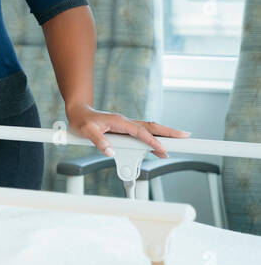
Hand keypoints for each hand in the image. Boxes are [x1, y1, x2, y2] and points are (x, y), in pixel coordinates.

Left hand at [65, 103, 189, 158]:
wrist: (77, 112)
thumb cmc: (81, 120)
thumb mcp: (86, 131)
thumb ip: (99, 141)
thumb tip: (111, 152)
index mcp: (119, 122)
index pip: (141, 133)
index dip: (153, 142)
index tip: (164, 149)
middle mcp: (126, 122)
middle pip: (152, 127)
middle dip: (169, 132)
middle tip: (187, 136)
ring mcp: (126, 125)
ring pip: (149, 129)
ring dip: (164, 135)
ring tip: (179, 143)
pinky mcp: (124, 129)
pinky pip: (142, 134)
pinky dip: (153, 139)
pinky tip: (158, 147)